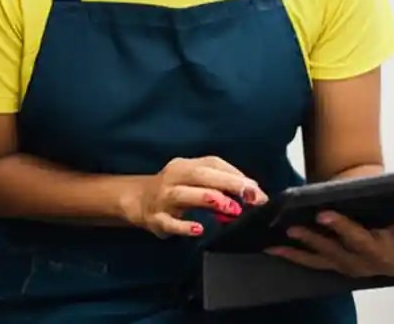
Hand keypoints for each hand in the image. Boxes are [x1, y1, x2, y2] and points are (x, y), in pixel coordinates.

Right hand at [129, 156, 268, 237]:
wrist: (138, 200)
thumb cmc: (175, 189)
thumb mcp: (195, 180)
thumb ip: (221, 183)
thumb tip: (252, 191)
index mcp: (185, 165)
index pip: (212, 164)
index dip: (235, 175)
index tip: (255, 189)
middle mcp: (173, 177)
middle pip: (199, 175)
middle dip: (227, 183)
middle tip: (250, 196)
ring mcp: (163, 197)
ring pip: (182, 194)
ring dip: (208, 198)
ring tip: (230, 208)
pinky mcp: (156, 218)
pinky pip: (169, 222)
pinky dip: (183, 226)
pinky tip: (198, 230)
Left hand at [266, 191, 393, 277]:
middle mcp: (379, 259)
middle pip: (362, 242)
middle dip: (343, 229)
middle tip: (326, 213)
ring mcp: (354, 264)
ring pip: (331, 252)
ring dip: (311, 240)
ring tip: (293, 226)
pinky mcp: (335, 264)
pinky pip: (312, 261)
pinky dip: (293, 254)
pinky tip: (274, 246)